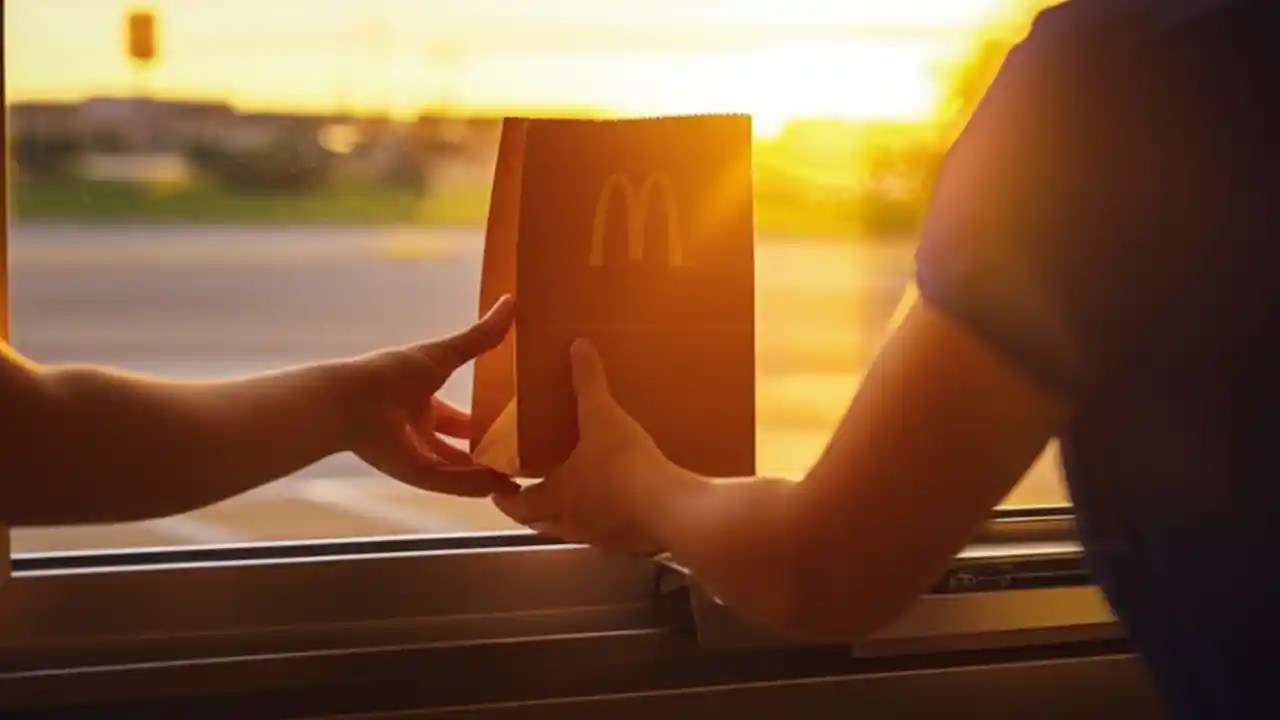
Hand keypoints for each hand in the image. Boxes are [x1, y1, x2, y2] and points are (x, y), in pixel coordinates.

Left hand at [343, 296, 517, 496]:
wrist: (350, 401)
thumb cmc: (392, 372)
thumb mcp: (444, 354)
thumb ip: (480, 338)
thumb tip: (512, 301)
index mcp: (422, 402)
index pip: (458, 419)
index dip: (483, 423)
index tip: (511, 427)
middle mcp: (418, 430)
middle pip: (459, 448)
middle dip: (487, 454)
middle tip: (520, 458)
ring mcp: (416, 454)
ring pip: (458, 469)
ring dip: (487, 474)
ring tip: (519, 478)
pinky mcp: (414, 474)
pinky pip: (451, 483)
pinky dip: (476, 485)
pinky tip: (503, 486)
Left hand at [493, 339, 700, 554]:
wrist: (673, 510)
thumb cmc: (624, 465)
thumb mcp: (602, 416)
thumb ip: (589, 382)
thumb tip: (577, 345)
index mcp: (554, 498)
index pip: (516, 507)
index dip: (504, 498)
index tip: (500, 490)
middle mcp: (571, 524)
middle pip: (541, 524)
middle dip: (533, 508)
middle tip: (532, 488)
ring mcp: (601, 538)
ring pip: (573, 531)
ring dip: (568, 515)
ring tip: (575, 492)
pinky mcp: (630, 543)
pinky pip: (607, 533)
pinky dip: (603, 520)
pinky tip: (618, 503)